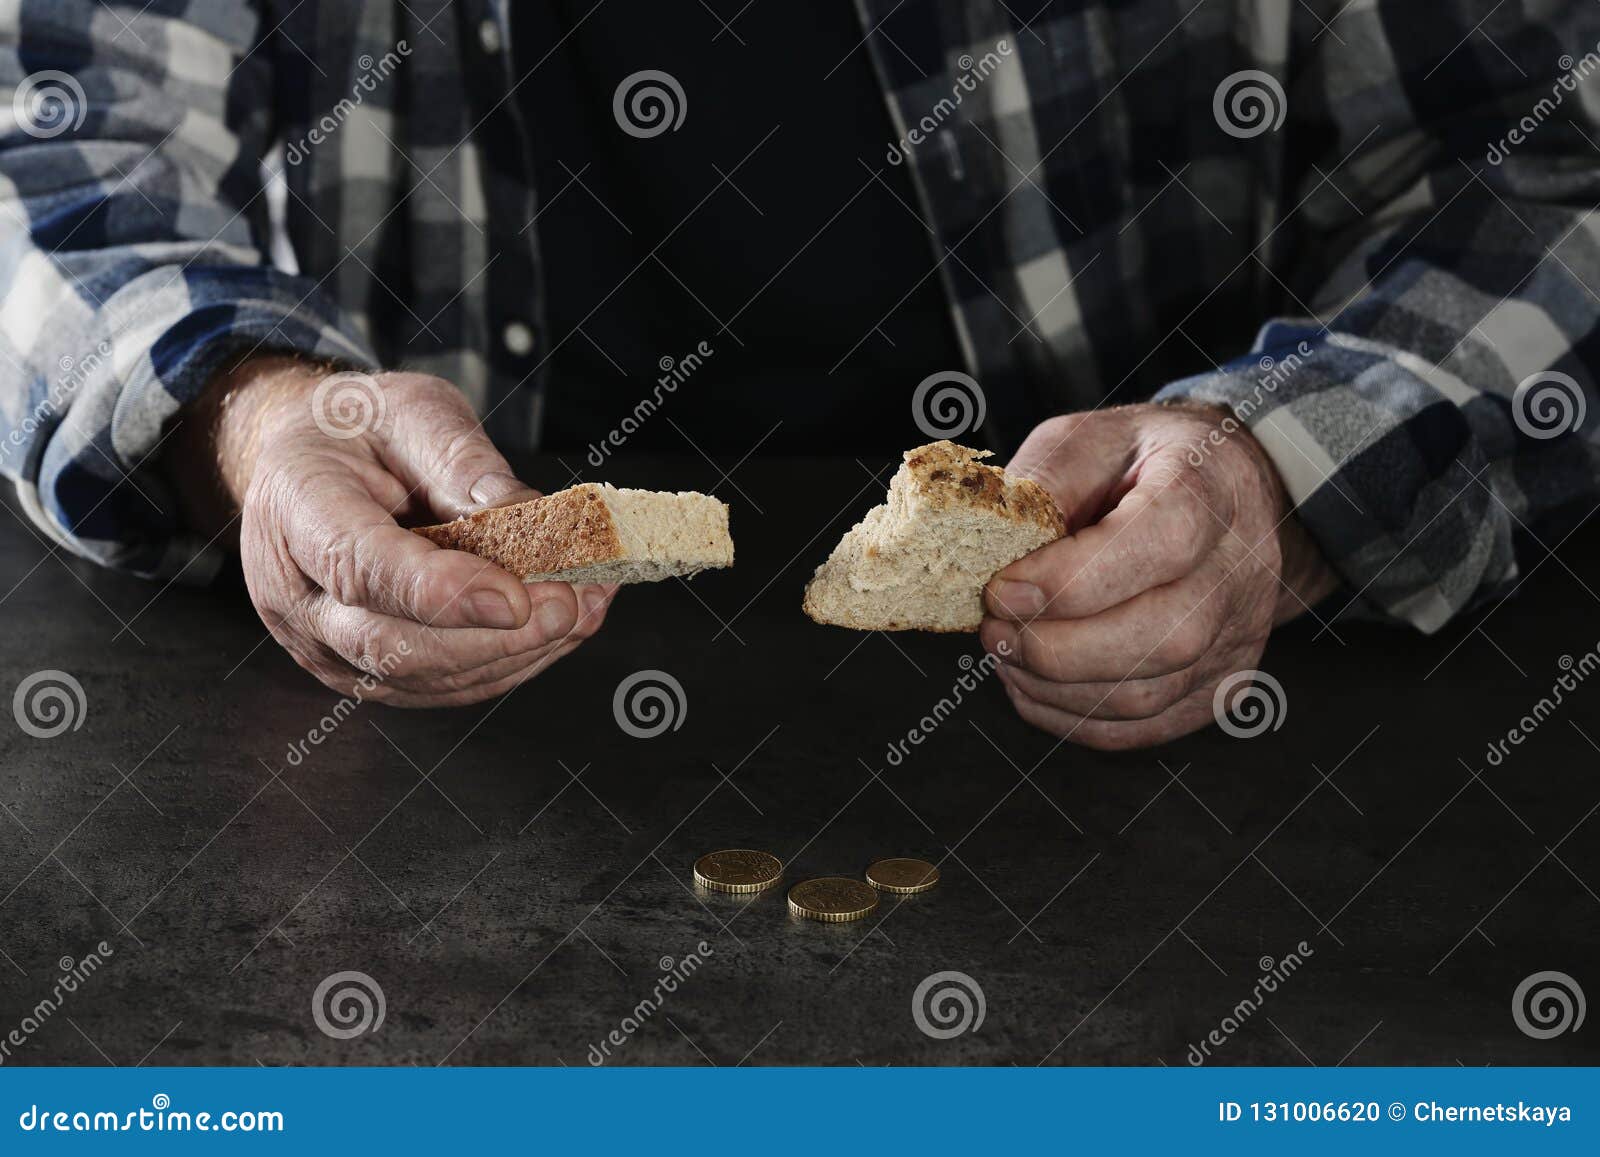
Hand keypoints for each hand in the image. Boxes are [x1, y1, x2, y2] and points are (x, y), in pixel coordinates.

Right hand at [166, 355, 614, 705]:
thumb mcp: (411, 411)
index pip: (359, 567)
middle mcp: (296, 595)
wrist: (304, 461)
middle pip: (391, 644)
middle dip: (492, 637)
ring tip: (583, 609)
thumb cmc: (356, 429)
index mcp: (294, 510)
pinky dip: (509, 662)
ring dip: (514, 654)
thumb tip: (532, 515)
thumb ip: (464, 462)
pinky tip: (561, 627)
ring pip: (422, 677)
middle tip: (569, 605)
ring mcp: (325, 645)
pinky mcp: (364, 672)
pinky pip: (439, 685)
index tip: (515, 597)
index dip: (439, 592)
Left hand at [980, 402, 1338, 748]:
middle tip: (992, 630)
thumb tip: (992, 544)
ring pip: (1146, 695)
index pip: (1159, 545)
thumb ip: (1043, 482)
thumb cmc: (1144, 464)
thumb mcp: (1088, 440)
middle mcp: (1239, 570)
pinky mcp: (1220, 684)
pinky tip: (1033, 685)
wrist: (1227, 496)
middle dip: (1054, 648)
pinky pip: (1144, 728)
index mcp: (1209, 490)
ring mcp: (1237, 636)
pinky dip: (1074, 719)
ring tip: (1005, 654)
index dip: (1070, 580)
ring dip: (1054, 689)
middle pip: (1159, 638)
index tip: (1001, 589)